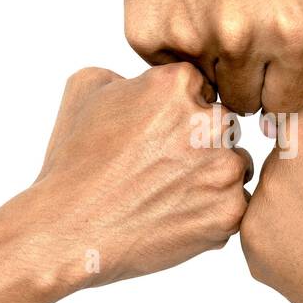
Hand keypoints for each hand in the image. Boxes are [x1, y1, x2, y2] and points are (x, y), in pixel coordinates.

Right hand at [19, 62, 250, 294]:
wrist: (68, 231)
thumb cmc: (73, 162)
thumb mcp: (86, 89)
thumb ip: (130, 71)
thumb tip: (149, 79)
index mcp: (178, 86)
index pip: (200, 87)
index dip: (176, 111)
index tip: (153, 134)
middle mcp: (210, 122)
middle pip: (223, 125)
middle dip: (200, 143)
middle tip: (159, 168)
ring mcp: (224, 170)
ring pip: (234, 165)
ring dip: (211, 177)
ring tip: (165, 194)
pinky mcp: (229, 213)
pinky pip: (234, 205)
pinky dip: (211, 213)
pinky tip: (174, 216)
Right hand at [124, 0, 302, 114]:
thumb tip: (293, 114)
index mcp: (291, 32)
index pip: (288, 106)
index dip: (278, 90)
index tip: (269, 71)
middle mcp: (241, 40)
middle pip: (243, 106)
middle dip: (242, 81)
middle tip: (233, 32)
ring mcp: (189, 39)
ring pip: (202, 89)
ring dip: (206, 65)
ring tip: (207, 12)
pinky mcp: (145, 34)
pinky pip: (164, 67)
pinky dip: (171, 45)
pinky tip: (178, 0)